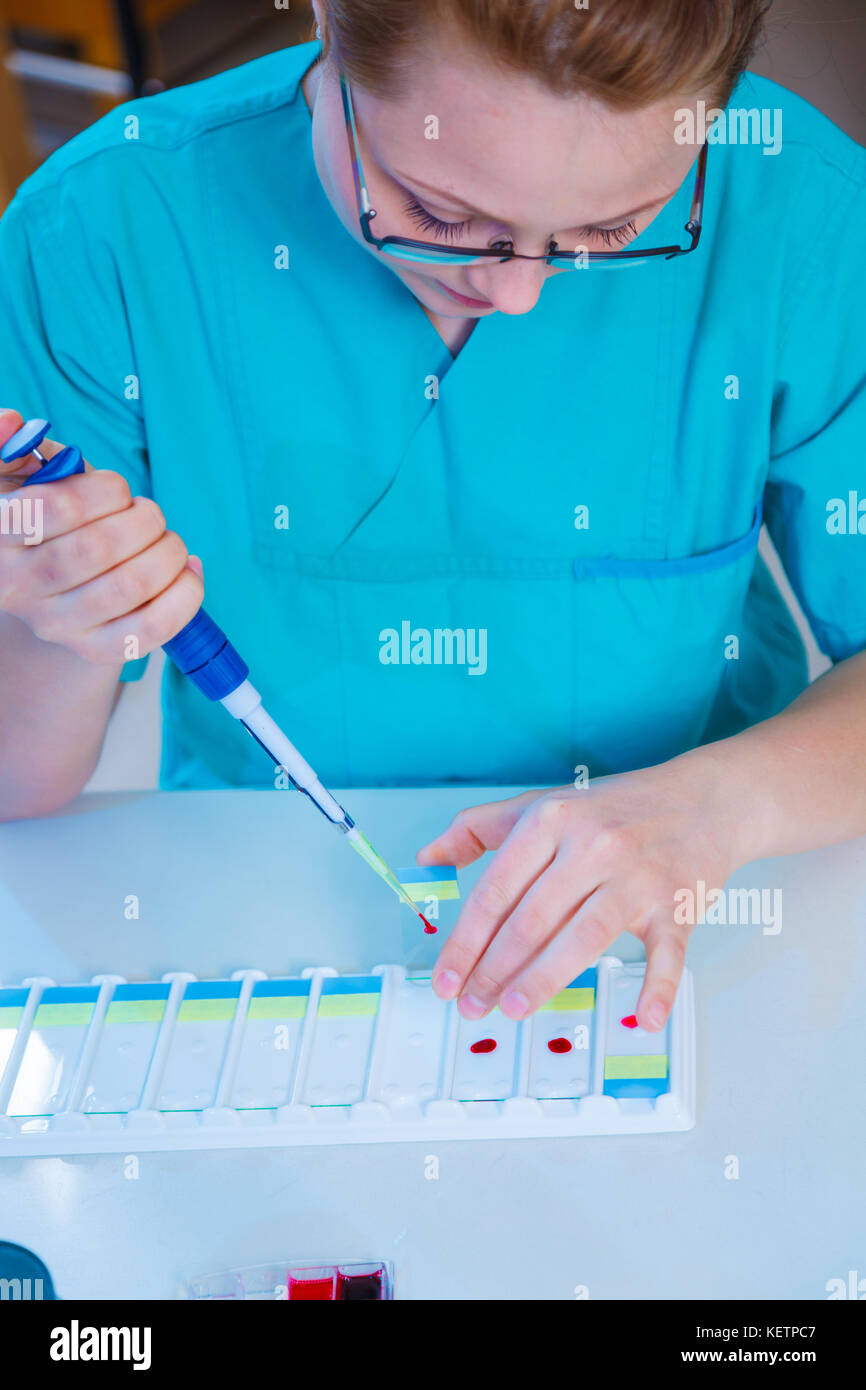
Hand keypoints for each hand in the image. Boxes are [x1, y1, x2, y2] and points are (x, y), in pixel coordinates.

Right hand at [0, 408, 202, 663]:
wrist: (51, 585)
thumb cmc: (48, 516)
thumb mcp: (24, 477)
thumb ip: (17, 450)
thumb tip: (10, 422)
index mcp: (0, 536)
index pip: (53, 506)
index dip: (103, 490)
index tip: (118, 489)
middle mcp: (19, 586)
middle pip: (97, 548)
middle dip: (143, 520)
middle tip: (149, 513)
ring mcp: (57, 624)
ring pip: (129, 587)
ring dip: (167, 552)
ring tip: (168, 540)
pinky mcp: (96, 648)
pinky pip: (152, 628)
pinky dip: (185, 595)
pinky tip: (187, 571)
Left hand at [418, 753, 742, 1030]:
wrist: (703, 800)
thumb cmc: (614, 810)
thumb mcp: (543, 804)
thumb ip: (479, 829)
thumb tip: (426, 858)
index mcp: (551, 821)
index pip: (496, 889)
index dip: (465, 939)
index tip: (446, 977)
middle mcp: (592, 846)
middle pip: (532, 919)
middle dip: (494, 969)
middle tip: (472, 1004)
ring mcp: (637, 878)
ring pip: (583, 936)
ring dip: (543, 978)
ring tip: (512, 1008)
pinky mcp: (676, 905)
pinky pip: (668, 953)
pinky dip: (658, 987)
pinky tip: (643, 1018)